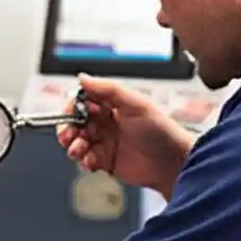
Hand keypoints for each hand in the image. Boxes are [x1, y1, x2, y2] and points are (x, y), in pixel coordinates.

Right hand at [56, 73, 195, 197]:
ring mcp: (105, 142)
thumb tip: (82, 77)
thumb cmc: (161, 131)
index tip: (70, 113)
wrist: (173, 163)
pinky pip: (86, 160)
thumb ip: (108, 90)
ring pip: (77, 142)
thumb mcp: (136, 104)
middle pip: (75, 122)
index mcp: (112, 105)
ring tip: (78, 150)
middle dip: (67, 129)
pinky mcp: (106, 161)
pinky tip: (91, 162)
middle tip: (68, 135)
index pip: (82, 101)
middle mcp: (107, 122)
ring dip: (73, 146)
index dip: (72, 107)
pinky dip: (84, 161)